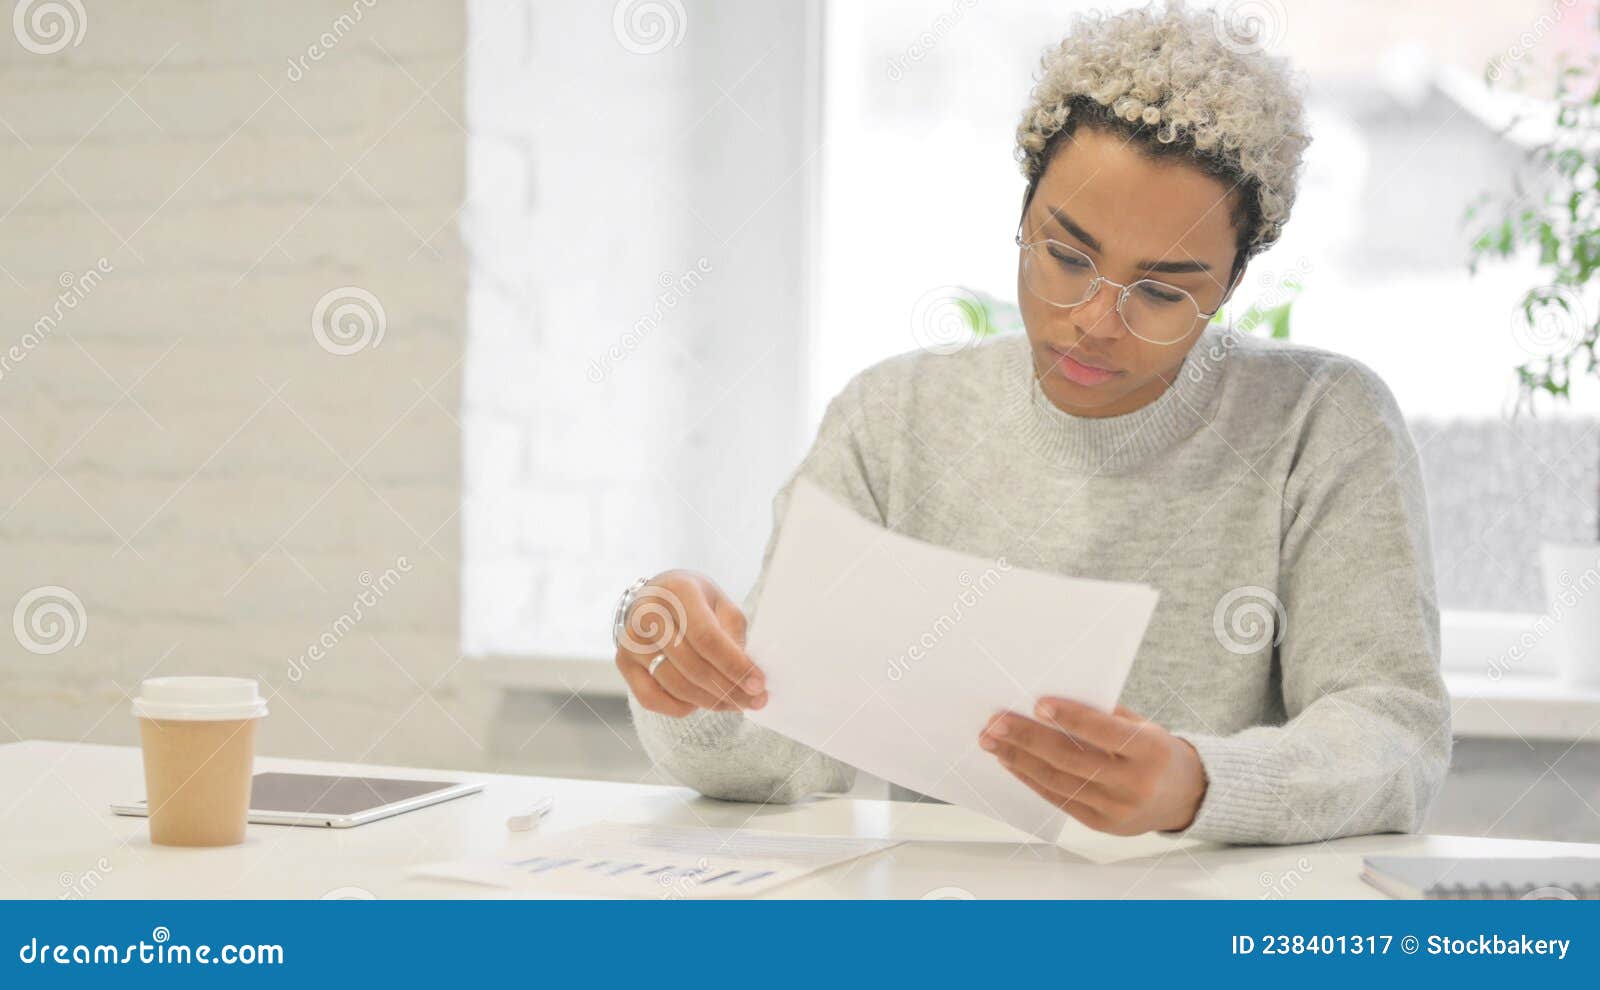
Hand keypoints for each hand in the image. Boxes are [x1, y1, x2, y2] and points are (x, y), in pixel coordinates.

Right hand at [614, 570, 767, 716]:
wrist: (655, 597)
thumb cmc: (694, 602)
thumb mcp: (720, 605)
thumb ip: (733, 635)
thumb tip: (747, 676)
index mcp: (678, 590)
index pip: (707, 637)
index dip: (735, 665)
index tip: (759, 685)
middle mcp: (648, 614)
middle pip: (693, 666)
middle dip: (728, 690)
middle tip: (754, 702)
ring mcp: (631, 640)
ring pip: (676, 686)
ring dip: (710, 702)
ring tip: (734, 703)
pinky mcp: (623, 662)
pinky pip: (652, 699)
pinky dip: (681, 707)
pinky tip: (701, 701)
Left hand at [979, 698, 1206, 835]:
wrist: (1184, 797)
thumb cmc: (1156, 751)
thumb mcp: (1143, 725)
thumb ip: (1104, 715)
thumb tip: (1050, 703)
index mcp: (1151, 751)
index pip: (1106, 732)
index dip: (1072, 718)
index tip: (1038, 704)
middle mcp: (1134, 784)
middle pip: (1072, 759)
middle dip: (1028, 739)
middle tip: (996, 722)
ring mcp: (1117, 809)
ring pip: (1059, 782)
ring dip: (1019, 760)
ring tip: (993, 740)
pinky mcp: (1100, 824)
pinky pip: (1058, 799)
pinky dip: (1030, 778)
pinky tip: (1011, 761)